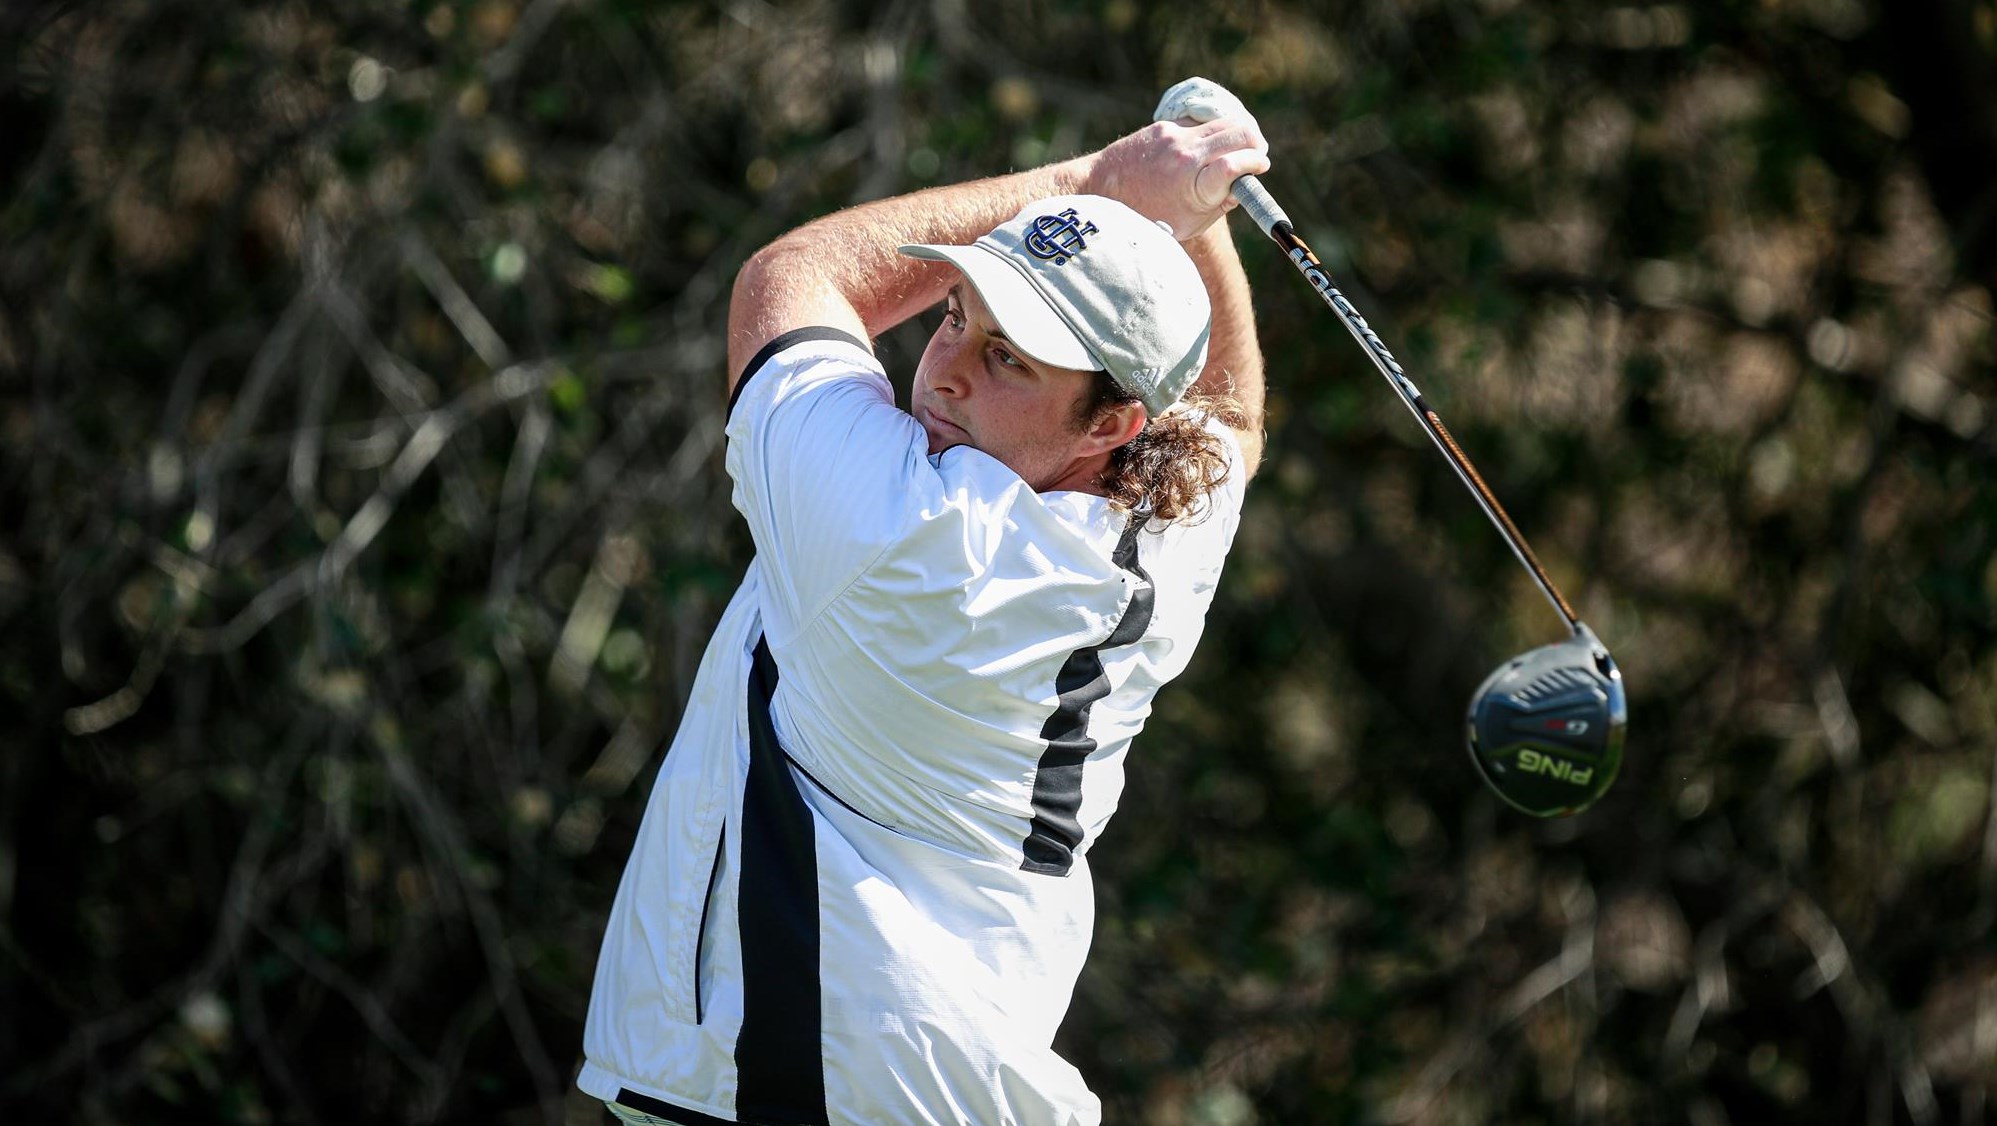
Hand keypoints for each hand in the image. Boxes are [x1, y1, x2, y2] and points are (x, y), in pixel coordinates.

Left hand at [1081, 77, 1268, 240]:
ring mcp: (1175, 135)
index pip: (1237, 163)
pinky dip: (1211, 130)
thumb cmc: (1145, 217)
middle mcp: (1185, 154)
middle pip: (1239, 132)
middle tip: (1256, 155)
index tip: (1260, 166)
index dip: (1254, 163)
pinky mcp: (1165, 126)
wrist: (1099, 189)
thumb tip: (1242, 186)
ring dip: (1238, 131)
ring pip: (1223, 120)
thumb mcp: (1188, 224)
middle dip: (1255, 143)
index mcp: (1193, 185)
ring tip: (1239, 147)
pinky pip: (1200, 120)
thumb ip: (1219, 204)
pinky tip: (1207, 145)